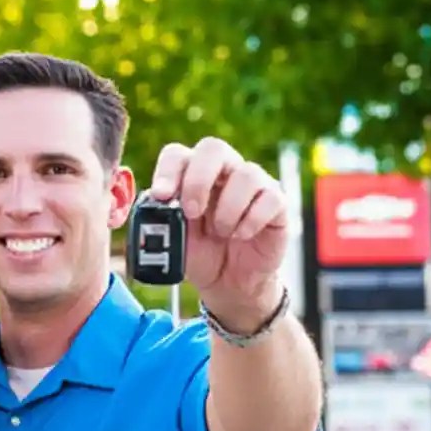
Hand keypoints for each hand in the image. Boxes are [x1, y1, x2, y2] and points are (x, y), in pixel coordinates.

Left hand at [149, 137, 286, 331]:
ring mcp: (252, 184)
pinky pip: (270, 197)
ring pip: (246, 174)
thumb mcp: (172, 239)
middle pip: (213, 148)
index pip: (177, 154)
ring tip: (221, 233)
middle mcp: (222, 171)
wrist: (228, 282)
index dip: (168, 170)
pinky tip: (241, 235)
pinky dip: (251, 220)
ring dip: (227, 209)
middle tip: (191, 213)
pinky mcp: (276, 202)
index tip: (161, 196)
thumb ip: (160, 218)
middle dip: (198, 180)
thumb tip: (153, 202)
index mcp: (190, 174)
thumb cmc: (199, 253)